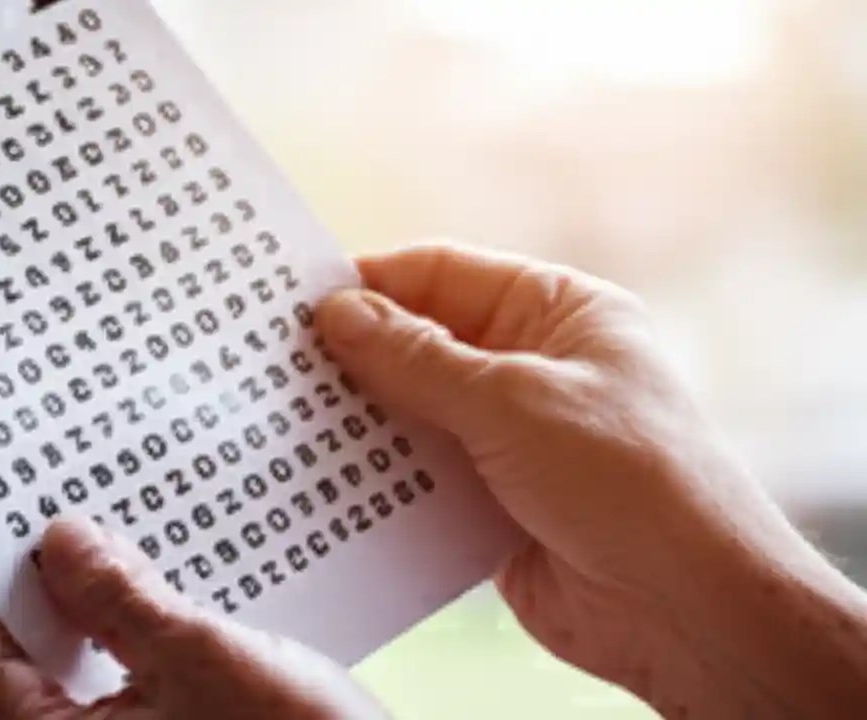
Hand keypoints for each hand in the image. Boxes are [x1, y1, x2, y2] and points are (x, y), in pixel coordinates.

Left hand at [0, 519, 386, 719]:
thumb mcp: (199, 655)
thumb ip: (119, 597)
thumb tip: (64, 544)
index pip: (6, 671)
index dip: (19, 597)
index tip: (43, 539)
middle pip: (55, 675)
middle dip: (77, 603)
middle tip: (101, 542)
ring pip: (108, 682)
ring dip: (124, 623)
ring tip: (149, 569)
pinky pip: (153, 694)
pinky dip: (161, 650)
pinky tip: (191, 611)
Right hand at [316, 242, 866, 717]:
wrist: (685, 608)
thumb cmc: (627, 479)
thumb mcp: (512, 400)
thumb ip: (417, 358)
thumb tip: (338, 313)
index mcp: (557, 313)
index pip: (444, 275)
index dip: (372, 284)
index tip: (296, 300)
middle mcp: (533, 367)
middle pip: (422, 344)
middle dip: (357, 355)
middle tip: (276, 364)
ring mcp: (512, 438)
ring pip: (415, 414)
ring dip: (363, 421)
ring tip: (285, 420)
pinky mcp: (492, 502)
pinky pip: (421, 477)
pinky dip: (380, 479)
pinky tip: (326, 481)